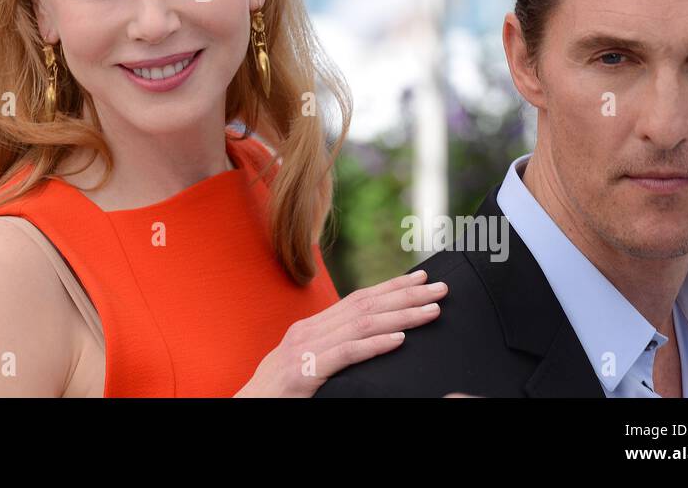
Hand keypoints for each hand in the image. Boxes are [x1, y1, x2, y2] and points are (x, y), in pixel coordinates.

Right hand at [235, 269, 447, 396]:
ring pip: (362, 325)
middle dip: (406, 294)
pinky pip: (346, 354)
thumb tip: (367, 341)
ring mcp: (306, 348)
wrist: (247, 406)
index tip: (420, 280)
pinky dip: (374, 344)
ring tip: (432, 310)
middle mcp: (310, 330)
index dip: (391, 287)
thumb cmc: (278, 392)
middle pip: (365, 305)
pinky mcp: (306, 371)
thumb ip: (330, 350)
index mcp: (312, 327)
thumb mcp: (306, 363)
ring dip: (402, 315)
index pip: (358, 299)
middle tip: (440, 288)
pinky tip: (399, 339)